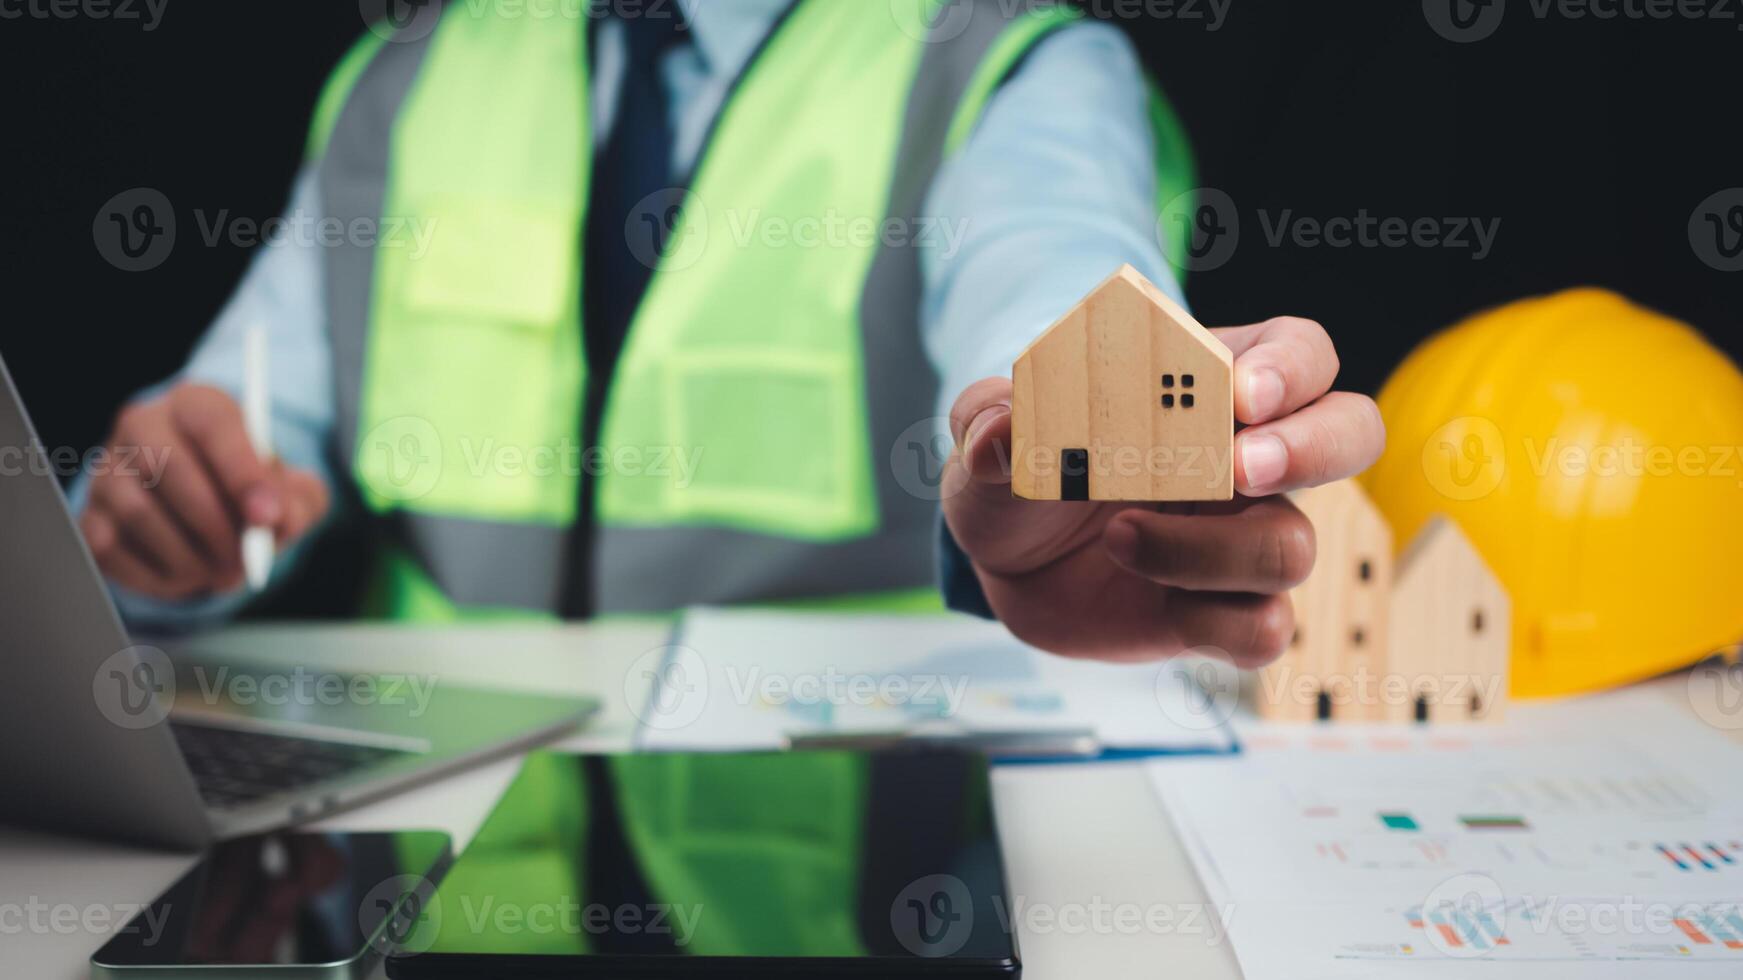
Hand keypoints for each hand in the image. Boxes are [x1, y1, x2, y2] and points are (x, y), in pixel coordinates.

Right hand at [80, 383, 329, 599]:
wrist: (209, 511)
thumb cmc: (252, 493)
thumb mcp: (291, 493)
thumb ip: (297, 502)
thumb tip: (278, 521)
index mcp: (197, 405)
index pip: (214, 424)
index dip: (242, 471)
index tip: (268, 516)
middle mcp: (143, 425)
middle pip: (169, 467)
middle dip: (215, 525)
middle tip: (246, 560)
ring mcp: (107, 470)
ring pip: (139, 513)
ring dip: (188, 555)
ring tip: (224, 571)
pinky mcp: (89, 515)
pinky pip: (112, 549)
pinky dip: (156, 574)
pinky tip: (188, 574)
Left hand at [942, 316, 1384, 665]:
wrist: (1003, 561)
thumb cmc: (1020, 472)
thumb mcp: (991, 436)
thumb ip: (991, 421)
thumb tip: (999, 435)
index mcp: (1208, 388)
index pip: (1299, 352)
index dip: (1291, 368)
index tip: (1241, 393)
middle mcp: (1247, 460)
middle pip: (1352, 432)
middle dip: (1309, 449)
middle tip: (1234, 469)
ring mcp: (1243, 538)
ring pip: (1295, 546)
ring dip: (1204, 549)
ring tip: (1120, 536)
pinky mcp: (1225, 611)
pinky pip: (1267, 629)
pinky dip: (1209, 622)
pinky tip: (1155, 603)